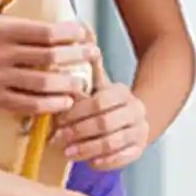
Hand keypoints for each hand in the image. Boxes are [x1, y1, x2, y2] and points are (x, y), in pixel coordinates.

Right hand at [0, 0, 97, 116]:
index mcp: (1, 30)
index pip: (43, 31)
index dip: (68, 32)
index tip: (83, 32)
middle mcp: (1, 54)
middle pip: (47, 57)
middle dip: (75, 56)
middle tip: (93, 54)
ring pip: (39, 83)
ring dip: (65, 84)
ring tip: (83, 83)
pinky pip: (25, 104)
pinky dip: (47, 105)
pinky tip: (63, 103)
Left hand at [51, 54, 149, 170]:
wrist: (131, 120)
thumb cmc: (104, 103)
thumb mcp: (96, 85)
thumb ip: (88, 66)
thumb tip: (83, 33)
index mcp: (122, 92)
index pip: (100, 102)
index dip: (77, 113)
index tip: (57, 121)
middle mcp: (136, 110)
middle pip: (105, 123)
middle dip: (78, 133)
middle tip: (56, 140)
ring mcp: (139, 130)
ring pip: (112, 143)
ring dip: (86, 149)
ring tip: (67, 153)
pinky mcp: (139, 149)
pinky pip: (121, 158)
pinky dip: (103, 161)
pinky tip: (88, 162)